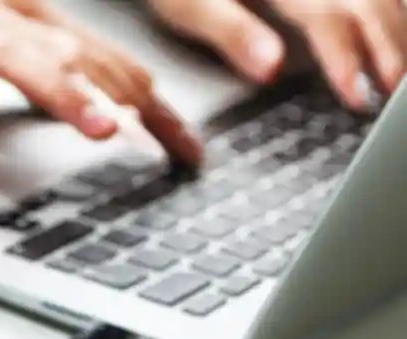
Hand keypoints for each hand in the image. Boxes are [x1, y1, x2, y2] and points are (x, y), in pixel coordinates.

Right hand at [0, 0, 202, 163]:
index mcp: (23, 13)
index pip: (101, 54)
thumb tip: (108, 95)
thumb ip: (45, 57)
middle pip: (71, 54)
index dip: (149, 99)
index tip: (187, 147)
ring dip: (61, 92)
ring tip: (97, 127)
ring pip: (13, 59)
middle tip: (166, 140)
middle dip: (122, 96)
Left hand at [150, 0, 406, 108]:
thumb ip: (231, 34)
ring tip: (401, 73)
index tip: (357, 95)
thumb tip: (271, 68)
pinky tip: (394, 29)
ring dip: (396, 27)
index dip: (346, 55)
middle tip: (395, 90)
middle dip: (388, 44)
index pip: (328, 14)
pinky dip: (389, 9)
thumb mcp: (188, 5)